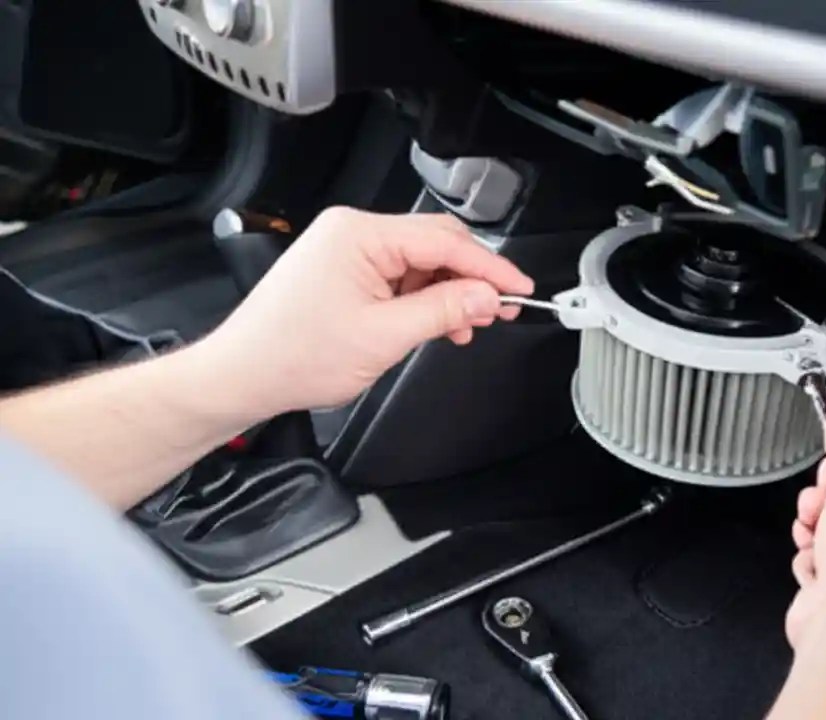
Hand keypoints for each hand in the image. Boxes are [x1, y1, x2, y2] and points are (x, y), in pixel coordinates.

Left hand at [199, 207, 532, 417]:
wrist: (243, 375)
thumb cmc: (292, 354)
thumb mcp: (384, 336)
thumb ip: (443, 311)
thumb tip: (485, 296)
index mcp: (359, 235)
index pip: (444, 241)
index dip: (489, 268)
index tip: (519, 288)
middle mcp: (352, 232)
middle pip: (435, 244)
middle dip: (471, 278)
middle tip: (499, 310)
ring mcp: (348, 250)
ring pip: (421, 262)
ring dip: (449, 293)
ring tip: (467, 326)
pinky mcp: (346, 270)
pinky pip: (400, 276)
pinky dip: (424, 299)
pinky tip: (439, 324)